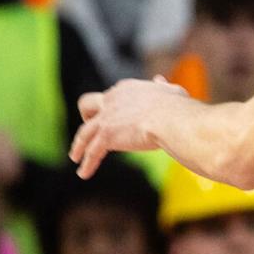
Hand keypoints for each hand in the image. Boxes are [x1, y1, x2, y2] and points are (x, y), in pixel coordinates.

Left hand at [68, 76, 185, 177]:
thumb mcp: (171, 91)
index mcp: (127, 89)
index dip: (111, 106)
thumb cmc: (177, 107)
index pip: (111, 96)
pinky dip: (87, 164)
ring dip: (78, 145)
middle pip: (87, 104)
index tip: (112, 115)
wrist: (171, 120)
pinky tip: (84, 173)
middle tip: (90, 128)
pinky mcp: (106, 136)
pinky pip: (92, 152)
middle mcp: (112, 99)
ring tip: (75, 157)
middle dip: (86, 116)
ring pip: (83, 132)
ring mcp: (106, 118)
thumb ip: (162, 86)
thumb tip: (159, 80)